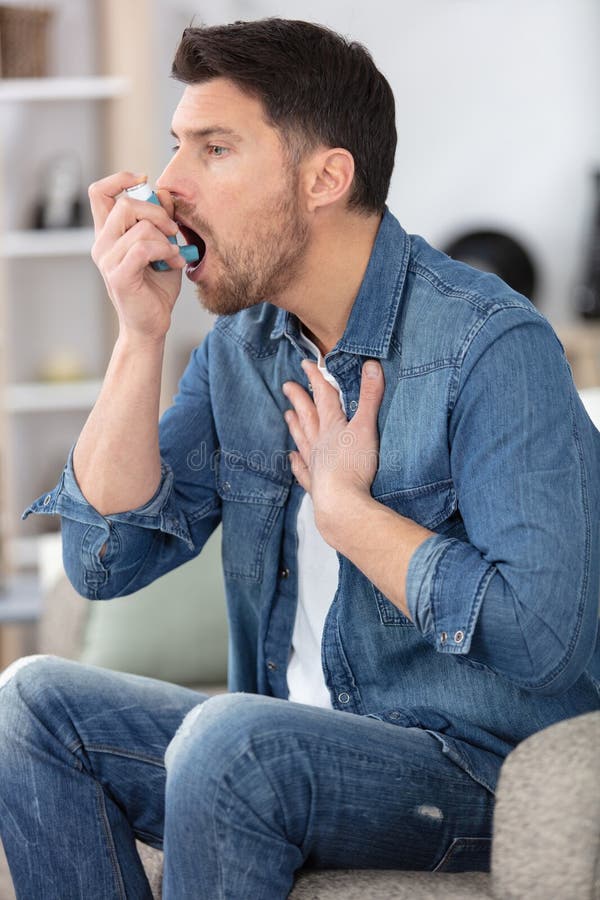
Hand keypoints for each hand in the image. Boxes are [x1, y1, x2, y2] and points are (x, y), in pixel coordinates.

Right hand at [89, 172, 185, 342]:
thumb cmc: (156, 288)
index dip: (120, 179)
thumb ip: (161, 220)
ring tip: (175, 253)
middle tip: (173, 231)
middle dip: (157, 212)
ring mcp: (107, 260)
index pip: (99, 193)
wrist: (152, 324)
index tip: (143, 181)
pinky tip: (173, 261)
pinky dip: (164, 250)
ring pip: (140, 226)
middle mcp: (102, 244)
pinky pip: (143, 247)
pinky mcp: (118, 275)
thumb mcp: (163, 247)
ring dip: (166, 237)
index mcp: (108, 234)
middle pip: (125, 204)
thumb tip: (164, 192)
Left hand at [282, 359, 384, 546]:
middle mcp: (319, 443)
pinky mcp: (316, 484)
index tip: (306, 364)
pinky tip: (292, 459)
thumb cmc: (354, 465)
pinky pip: (303, 471)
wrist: (341, 503)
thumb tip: (372, 365)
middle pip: (308, 416)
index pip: (323, 396)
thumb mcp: (366, 427)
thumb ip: (370, 397)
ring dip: (295, 426)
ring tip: (287, 415)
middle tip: (287, 386)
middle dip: (299, 399)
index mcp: (332, 426)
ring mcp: (315, 464)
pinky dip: (297, 463)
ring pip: (303, 440)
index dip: (316, 378)